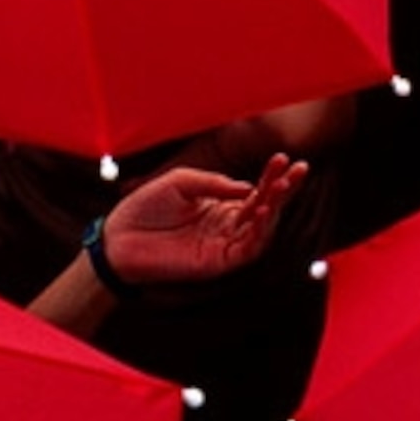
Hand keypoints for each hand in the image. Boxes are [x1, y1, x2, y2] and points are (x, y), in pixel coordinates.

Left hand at [99, 154, 306, 290]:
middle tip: (301, 168)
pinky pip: (246, 250)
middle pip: (265, 208)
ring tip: (283, 186)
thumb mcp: (180, 182)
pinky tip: (261, 211)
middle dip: (284, 189)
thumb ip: (214, 183)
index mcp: (219, 205)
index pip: (254, 190)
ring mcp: (223, 244)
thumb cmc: (145, 207)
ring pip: (262, 229)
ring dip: (275, 208)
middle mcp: (226, 224)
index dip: (271, 175)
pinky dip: (258, 232)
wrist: (118, 236)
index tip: (285, 158)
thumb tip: (248, 187)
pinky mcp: (217, 263)